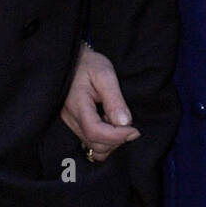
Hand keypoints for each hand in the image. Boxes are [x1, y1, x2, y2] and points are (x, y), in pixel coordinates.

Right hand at [61, 43, 140, 162]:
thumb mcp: (105, 75)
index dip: (117, 136)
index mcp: (77, 104)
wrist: (74, 60)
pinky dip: (104, 141)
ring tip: (119, 124)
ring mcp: (71, 122)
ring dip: (111, 142)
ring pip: (93, 146)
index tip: (134, 130)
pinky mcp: (74, 124)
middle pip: (94, 143)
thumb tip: (124, 123)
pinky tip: (110, 126)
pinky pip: (90, 141)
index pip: (95, 131)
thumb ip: (114, 100)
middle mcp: (71, 118)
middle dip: (116, 140)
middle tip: (130, 126)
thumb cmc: (89, 64)